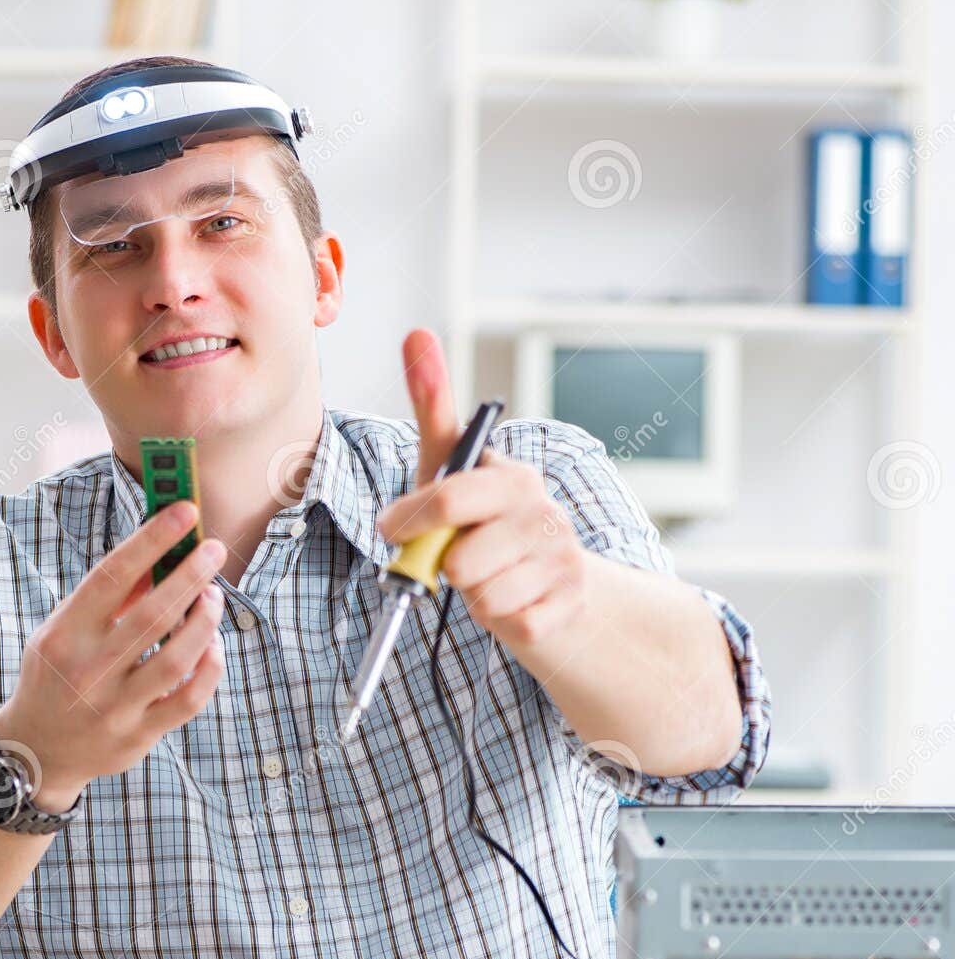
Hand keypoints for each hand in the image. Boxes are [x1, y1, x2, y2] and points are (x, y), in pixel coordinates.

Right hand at [0, 500, 225, 809]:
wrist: (39, 750)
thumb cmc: (56, 675)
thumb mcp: (63, 631)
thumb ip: (108, 600)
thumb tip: (159, 556)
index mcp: (64, 634)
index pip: (113, 576)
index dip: (153, 540)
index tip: (185, 512)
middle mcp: (88, 670)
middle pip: (154, 614)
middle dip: (192, 574)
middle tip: (214, 550)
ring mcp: (114, 707)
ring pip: (178, 658)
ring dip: (205, 620)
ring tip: (213, 596)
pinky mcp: (137, 735)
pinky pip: (189, 699)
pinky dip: (210, 667)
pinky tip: (213, 646)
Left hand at [375, 328, 588, 655]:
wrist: (560, 586)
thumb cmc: (487, 521)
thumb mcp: (453, 465)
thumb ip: (433, 405)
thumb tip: (416, 332)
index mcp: (512, 477)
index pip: (448, 498)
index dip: (410, 519)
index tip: (390, 527)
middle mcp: (544, 513)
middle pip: (458, 561)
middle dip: (445, 567)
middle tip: (456, 556)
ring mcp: (561, 559)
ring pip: (479, 598)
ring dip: (473, 597)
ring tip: (489, 577)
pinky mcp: (567, 605)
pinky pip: (504, 625)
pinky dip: (500, 622)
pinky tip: (514, 601)